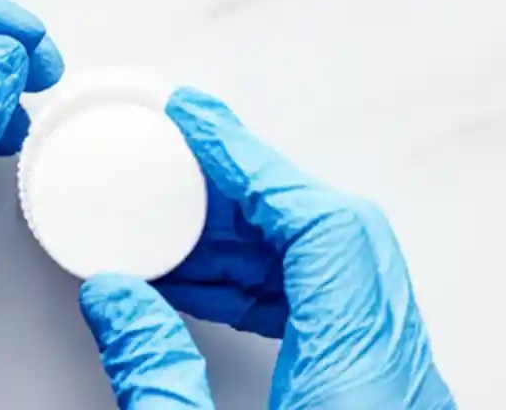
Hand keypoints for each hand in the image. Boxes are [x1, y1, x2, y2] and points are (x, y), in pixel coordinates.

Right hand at [79, 87, 454, 408]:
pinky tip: (205, 283)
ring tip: (173, 228)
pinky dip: (264, 281)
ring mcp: (393, 381)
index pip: (322, 223)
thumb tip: (112, 296)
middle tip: (180, 158)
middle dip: (244, 187)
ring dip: (247, 237)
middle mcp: (392, 366)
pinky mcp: (378, 395)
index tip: (197, 122)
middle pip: (330, 231)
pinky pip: (326, 307)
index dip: (252, 160)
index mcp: (359, 369)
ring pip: (328, 266)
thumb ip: (154, 370)